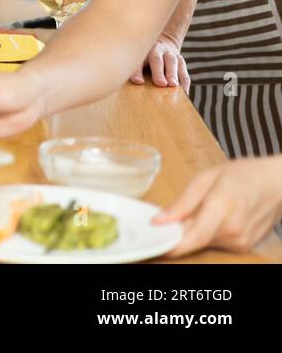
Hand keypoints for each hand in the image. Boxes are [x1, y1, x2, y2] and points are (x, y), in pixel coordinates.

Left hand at [130, 33, 189, 88]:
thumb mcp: (137, 58)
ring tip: (173, 85)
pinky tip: (184, 91)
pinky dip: (184, 82)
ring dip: (172, 74)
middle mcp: (156, 50)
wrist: (164, 42)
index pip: (137, 61)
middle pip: (156, 59)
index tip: (138, 82)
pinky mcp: (180, 61)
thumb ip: (134, 70)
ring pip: (172, 62)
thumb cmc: (144, 56)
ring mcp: (170, 54)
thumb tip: (129, 84)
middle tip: (160, 83)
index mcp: (141, 50)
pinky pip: (183, 71)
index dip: (137, 71)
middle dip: (158, 72)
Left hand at [156, 156, 281, 256]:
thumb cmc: (243, 175)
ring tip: (204, 208)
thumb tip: (159, 220)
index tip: (152, 240)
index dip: (169, 243)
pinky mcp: (243, 247)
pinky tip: (215, 217)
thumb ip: (182, 202)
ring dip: (195, 230)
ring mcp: (239, 242)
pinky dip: (208, 232)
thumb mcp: (206, 178)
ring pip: (203, 242)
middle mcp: (232, 231)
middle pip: (193, 240)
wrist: (277, 185)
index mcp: (221, 208)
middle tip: (172, 216)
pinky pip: (215, 243)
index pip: (190, 238)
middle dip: (178, 231)